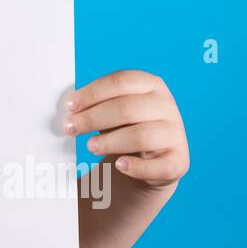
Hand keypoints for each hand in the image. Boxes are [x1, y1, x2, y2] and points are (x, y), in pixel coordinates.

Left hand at [63, 69, 188, 191]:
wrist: (151, 158)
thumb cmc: (125, 126)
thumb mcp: (112, 110)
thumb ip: (94, 105)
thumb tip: (67, 109)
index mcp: (150, 84)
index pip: (120, 81)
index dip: (92, 93)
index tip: (69, 106)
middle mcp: (166, 105)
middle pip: (127, 108)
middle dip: (93, 118)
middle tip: (70, 128)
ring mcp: (175, 133)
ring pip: (140, 136)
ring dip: (110, 142)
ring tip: (89, 146)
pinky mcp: (179, 160)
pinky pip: (158, 166)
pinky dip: (137, 167)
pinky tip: (119, 165)